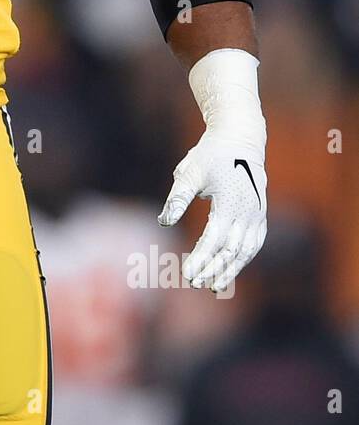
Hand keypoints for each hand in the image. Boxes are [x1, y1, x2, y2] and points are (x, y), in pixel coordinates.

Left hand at [159, 129, 266, 293]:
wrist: (239, 139)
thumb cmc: (210, 155)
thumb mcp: (190, 172)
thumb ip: (178, 198)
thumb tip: (165, 221)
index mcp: (230, 203)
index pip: (214, 240)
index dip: (201, 259)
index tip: (187, 273)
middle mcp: (248, 212)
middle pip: (231, 250)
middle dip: (213, 269)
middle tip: (194, 282)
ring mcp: (257, 214)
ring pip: (246, 251)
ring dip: (230, 270)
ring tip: (213, 285)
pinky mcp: (260, 214)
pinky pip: (254, 243)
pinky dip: (243, 259)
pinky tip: (230, 269)